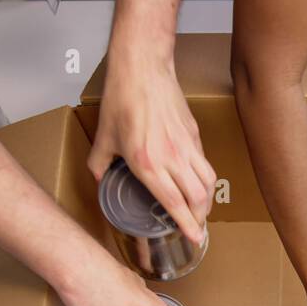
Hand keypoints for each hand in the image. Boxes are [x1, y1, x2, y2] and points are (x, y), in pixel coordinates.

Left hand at [87, 51, 215, 245]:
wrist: (142, 68)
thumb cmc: (121, 99)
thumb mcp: (103, 136)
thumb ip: (99, 163)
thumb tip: (99, 179)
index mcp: (147, 164)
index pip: (174, 203)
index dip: (186, 224)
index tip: (194, 237)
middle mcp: (171, 158)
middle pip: (197, 198)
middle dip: (200, 218)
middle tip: (196, 227)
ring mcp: (186, 146)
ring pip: (207, 182)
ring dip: (207, 200)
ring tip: (202, 209)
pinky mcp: (194, 134)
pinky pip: (204, 163)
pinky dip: (205, 179)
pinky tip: (198, 182)